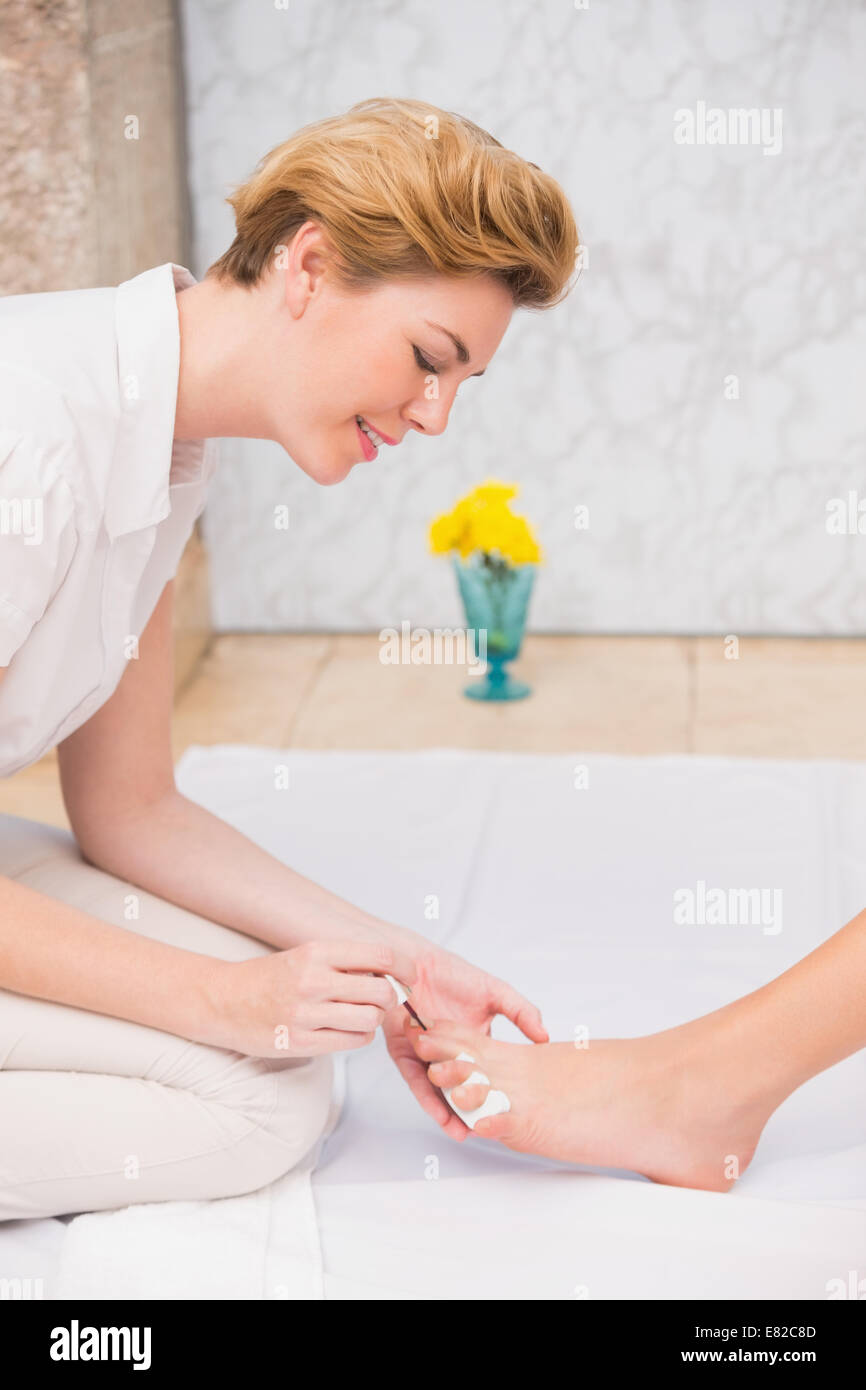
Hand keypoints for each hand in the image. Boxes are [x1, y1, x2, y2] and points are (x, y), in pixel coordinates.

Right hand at [196, 940, 416, 1058]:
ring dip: (374, 1019)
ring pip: (370, 1019)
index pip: (379, 955)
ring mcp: (306, 1014)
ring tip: (361, 1014)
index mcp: (316, 952)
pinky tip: (348, 1029)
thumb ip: (344, 961)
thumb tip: (389, 971)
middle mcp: (313, 981)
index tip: (410, 974)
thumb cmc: (269, 978)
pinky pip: (352, 1042)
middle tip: (384, 999)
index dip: (403, 966)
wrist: (223, 1001)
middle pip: (380, 990)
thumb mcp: (305, 955)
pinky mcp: (301, 1042)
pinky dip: (359, 1036)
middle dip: (390, 997)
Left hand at [381, 945, 547, 1139]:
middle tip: (485, 1133)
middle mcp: (447, 1053)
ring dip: (448, 1112)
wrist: (413, 960)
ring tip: (462, 1133)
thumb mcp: (496, 993)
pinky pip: (415, 1079)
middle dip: (470, 1110)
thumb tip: (545, 1037)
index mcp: (470, 1042)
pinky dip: (427, 1096)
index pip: (482, 1073)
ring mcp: (424, 1055)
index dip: (493, 1093)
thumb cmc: (451, 973)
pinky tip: (440, 1112)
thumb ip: (521, 1012)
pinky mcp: (403, 1053)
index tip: (508, 1113)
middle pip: (460, 1087)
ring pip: (438, 1089)